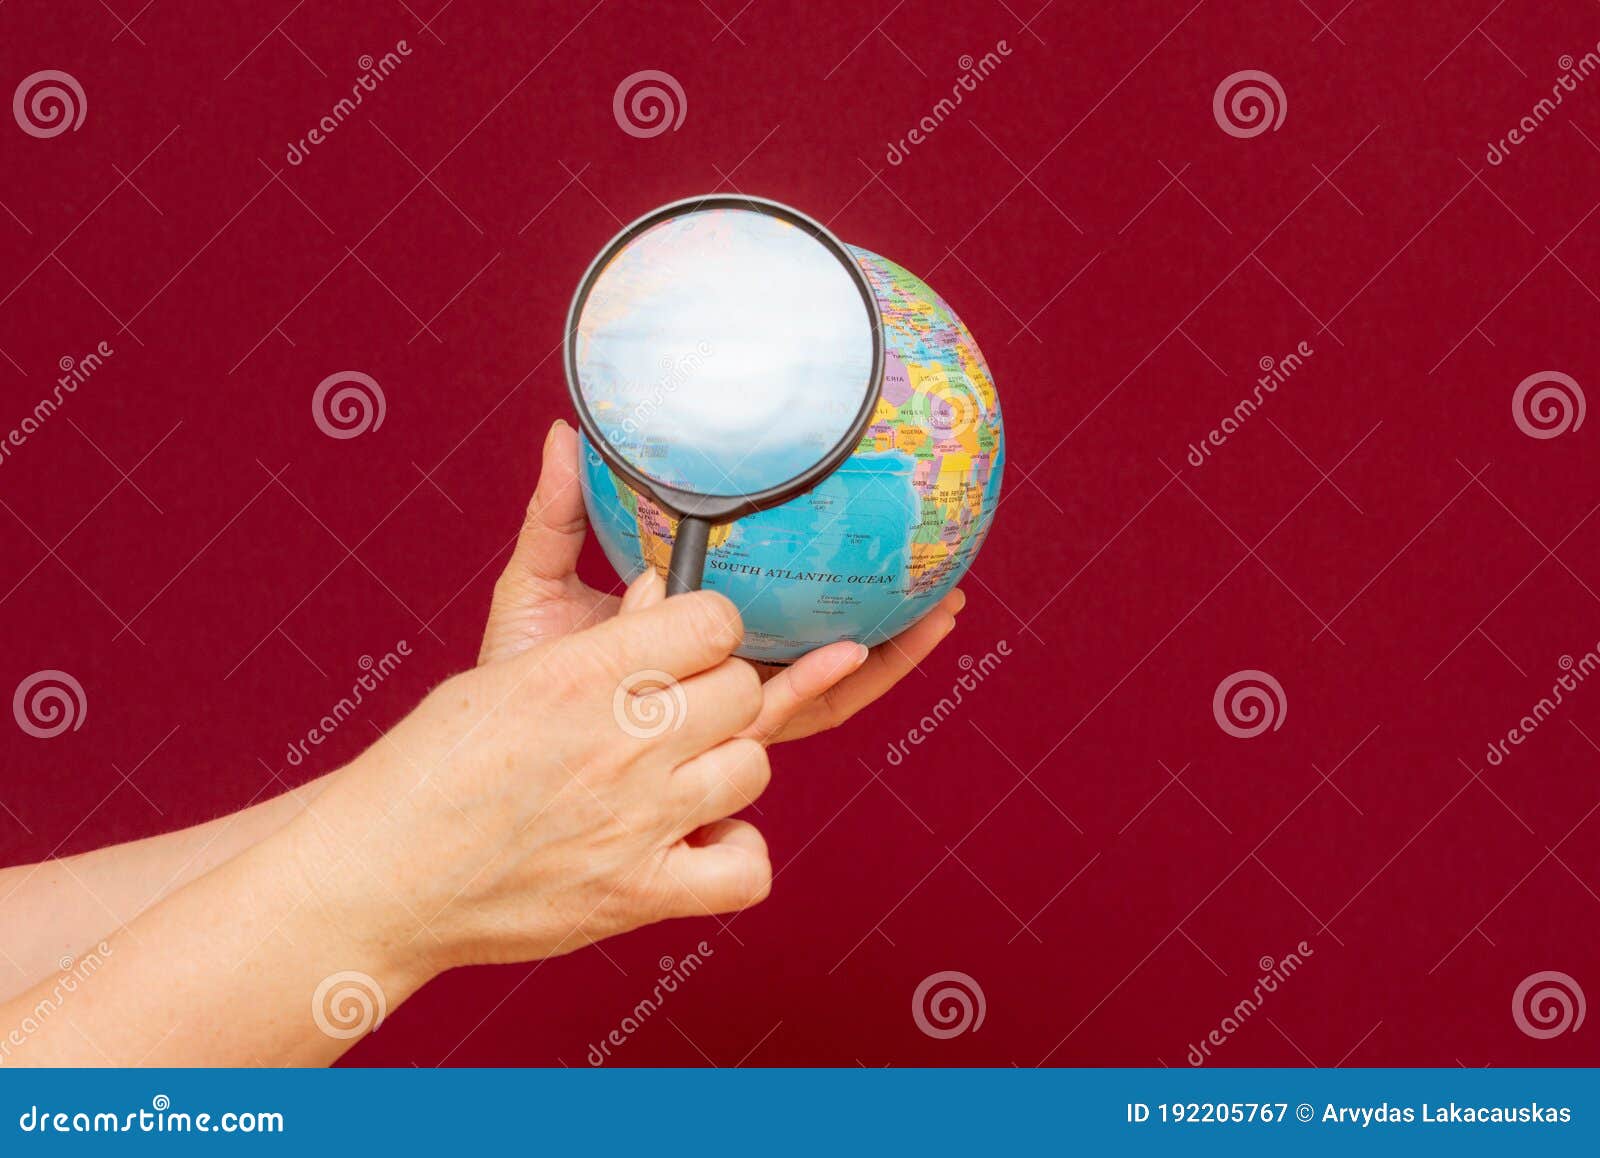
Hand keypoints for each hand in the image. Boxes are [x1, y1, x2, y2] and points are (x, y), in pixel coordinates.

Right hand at [304, 584, 775, 972]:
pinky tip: (696, 838)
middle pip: (743, 689)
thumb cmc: (435, 767)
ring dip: (724, 766)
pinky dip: (733, 854)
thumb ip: (602, 641)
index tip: (685, 646)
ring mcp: (637, 822)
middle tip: (680, 713)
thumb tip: (663, 595)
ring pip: (753, 766)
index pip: (713, 620)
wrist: (380, 875)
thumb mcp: (510, 672)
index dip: (708, 628)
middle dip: (719, 693)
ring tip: (679, 774)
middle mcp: (620, 743)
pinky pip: (747, 869)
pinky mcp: (639, 895)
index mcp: (581, 674)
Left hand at [479, 420, 965, 744]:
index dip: (832, 598)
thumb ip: (561, 512)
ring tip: (940, 614)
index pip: (774, 627)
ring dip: (886, 658)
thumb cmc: (512, 665)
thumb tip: (565, 431)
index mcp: (693, 653)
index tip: (879, 543)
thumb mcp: (539, 578)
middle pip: (821, 661)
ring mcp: (722, 718)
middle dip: (888, 631)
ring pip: (824, 693)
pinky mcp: (712, 742)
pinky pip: (784, 716)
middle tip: (944, 588)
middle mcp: (720, 688)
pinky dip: (829, 685)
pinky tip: (863, 653)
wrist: (492, 741)